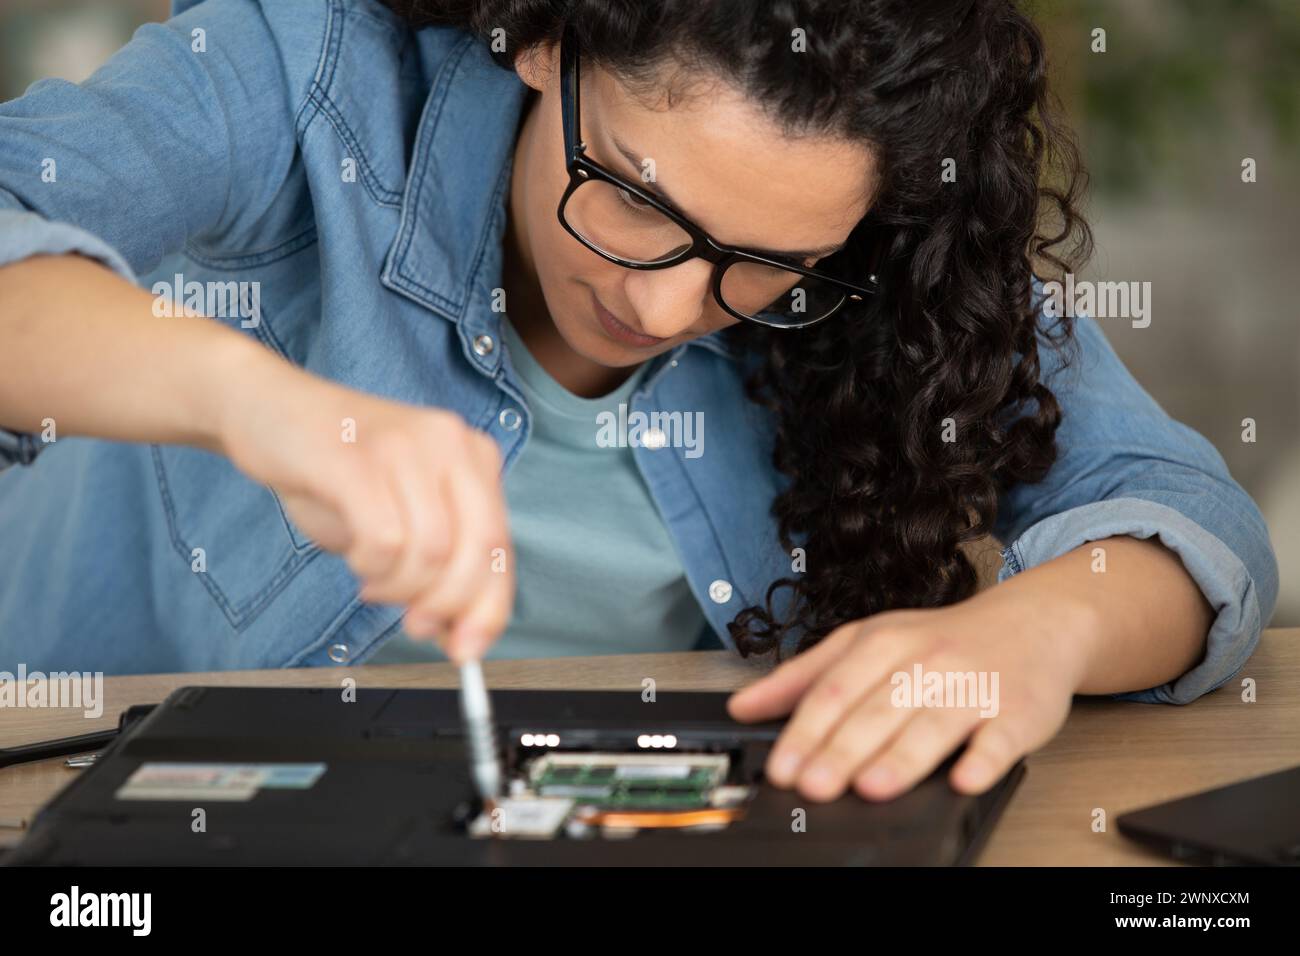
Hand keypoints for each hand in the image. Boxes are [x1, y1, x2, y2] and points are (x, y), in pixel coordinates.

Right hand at [216, 350, 513, 662]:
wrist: (269, 408)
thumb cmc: (336, 469)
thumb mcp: (404, 516)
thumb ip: (440, 566)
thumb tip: (462, 631)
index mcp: (474, 457)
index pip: (501, 547)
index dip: (488, 609)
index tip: (467, 649)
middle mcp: (451, 444)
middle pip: (476, 552)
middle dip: (446, 606)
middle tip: (415, 624)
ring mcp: (407, 446)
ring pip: (432, 553)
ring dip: (399, 587)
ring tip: (372, 578)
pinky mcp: (359, 458)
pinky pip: (385, 539)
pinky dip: (370, 566)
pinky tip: (357, 557)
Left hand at [726, 588, 1093, 801]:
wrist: (1032, 622)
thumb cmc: (940, 640)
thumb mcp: (866, 642)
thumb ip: (803, 676)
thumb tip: (743, 706)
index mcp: (882, 643)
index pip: (834, 690)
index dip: (804, 730)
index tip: (780, 766)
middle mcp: (926, 661)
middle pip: (876, 710)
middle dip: (841, 750)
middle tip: (812, 786)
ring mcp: (973, 686)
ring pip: (932, 724)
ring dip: (902, 757)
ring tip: (870, 787)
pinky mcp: (1018, 711)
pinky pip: (1000, 739)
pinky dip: (983, 759)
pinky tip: (964, 779)